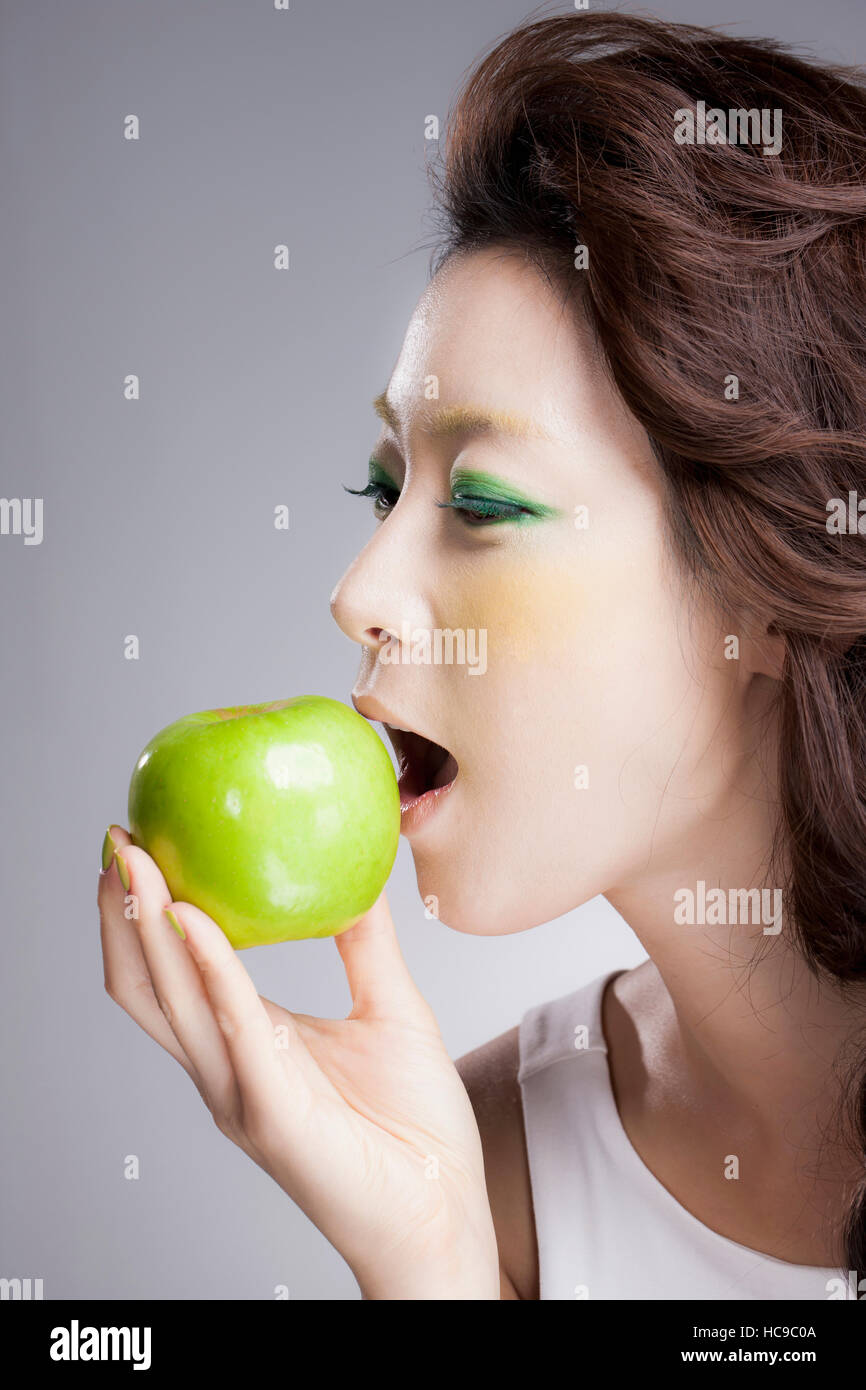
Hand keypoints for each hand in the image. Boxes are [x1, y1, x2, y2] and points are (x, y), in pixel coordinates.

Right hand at [98, 827, 499, 1298]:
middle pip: (146, 985)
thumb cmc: (414, 1125)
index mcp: (247, 1043)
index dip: (145, 912)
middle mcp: (228, 1068)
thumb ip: (367, 944)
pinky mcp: (271, 1113)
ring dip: (145, 928)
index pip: (172, 973)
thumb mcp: (391, 1008)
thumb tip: (362, 870)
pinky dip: (208, 970)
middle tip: (119, 840)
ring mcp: (242, 1093)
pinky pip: (233, 1028)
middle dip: (122, 912)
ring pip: (169, 1002)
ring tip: (136, 864)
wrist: (443, 1210)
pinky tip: (196, 920)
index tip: (142, 843)